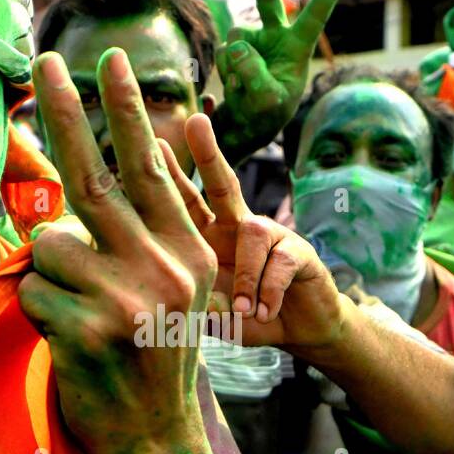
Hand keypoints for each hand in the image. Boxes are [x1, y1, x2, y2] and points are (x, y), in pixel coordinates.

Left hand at [18, 49, 224, 453]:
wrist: (157, 435)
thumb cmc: (152, 350)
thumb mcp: (167, 286)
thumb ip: (133, 232)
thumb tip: (85, 178)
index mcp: (186, 250)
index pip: (149, 167)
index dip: (126, 110)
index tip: (111, 59)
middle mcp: (162, 266)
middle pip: (94, 176)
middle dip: (65, 110)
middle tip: (43, 61)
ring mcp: (125, 298)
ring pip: (47, 245)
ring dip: (47, 274)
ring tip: (79, 311)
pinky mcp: (86, 330)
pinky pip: (29, 291)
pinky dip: (36, 311)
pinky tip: (69, 340)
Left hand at [158, 113, 345, 352]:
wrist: (300, 331)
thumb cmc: (247, 316)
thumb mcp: (213, 311)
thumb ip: (193, 300)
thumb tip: (167, 294)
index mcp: (211, 236)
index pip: (187, 200)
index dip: (170, 174)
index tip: (153, 142)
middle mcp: (237, 226)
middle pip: (223, 183)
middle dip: (208, 152)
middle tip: (196, 122)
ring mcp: (270, 234)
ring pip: (251, 232)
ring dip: (244, 275)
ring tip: (242, 309)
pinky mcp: (300, 250)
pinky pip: (280, 261)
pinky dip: (268, 290)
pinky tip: (264, 311)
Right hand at [212, 0, 343, 159]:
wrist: (242, 127)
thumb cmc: (266, 116)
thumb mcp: (267, 99)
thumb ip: (254, 70)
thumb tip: (234, 44)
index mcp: (297, 48)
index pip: (313, 19)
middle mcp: (274, 38)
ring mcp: (250, 43)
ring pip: (235, 36)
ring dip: (236, 65)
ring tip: (246, 90)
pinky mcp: (230, 51)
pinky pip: (222, 53)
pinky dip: (226, 73)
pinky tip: (234, 89)